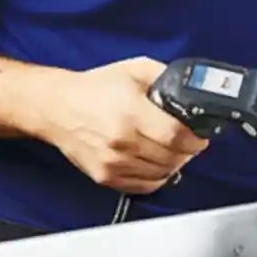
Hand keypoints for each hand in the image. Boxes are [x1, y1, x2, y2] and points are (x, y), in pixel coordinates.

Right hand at [36, 56, 208, 193]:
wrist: (56, 107)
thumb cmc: (94, 89)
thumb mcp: (134, 69)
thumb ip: (165, 76)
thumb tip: (191, 88)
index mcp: (131, 112)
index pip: (175, 136)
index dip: (195, 139)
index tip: (200, 136)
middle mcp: (122, 141)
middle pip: (171, 158)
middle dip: (188, 151)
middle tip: (189, 142)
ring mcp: (112, 163)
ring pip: (161, 174)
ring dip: (174, 164)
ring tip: (173, 151)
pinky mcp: (105, 177)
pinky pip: (144, 186)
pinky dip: (157, 178)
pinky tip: (158, 164)